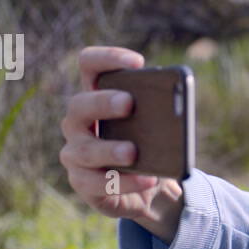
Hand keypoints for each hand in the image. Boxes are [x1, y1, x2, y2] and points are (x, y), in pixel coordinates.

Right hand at [59, 46, 183, 241]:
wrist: (148, 190)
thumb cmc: (149, 149)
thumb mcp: (157, 130)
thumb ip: (159, 116)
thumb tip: (173, 113)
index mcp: (96, 97)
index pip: (89, 66)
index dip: (108, 58)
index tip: (137, 62)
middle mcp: (78, 122)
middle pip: (80, 105)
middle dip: (103, 102)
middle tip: (129, 103)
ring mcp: (75, 153)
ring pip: (86, 149)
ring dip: (110, 149)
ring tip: (134, 151)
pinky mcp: (82, 183)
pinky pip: (98, 184)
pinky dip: (125, 182)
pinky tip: (147, 179)